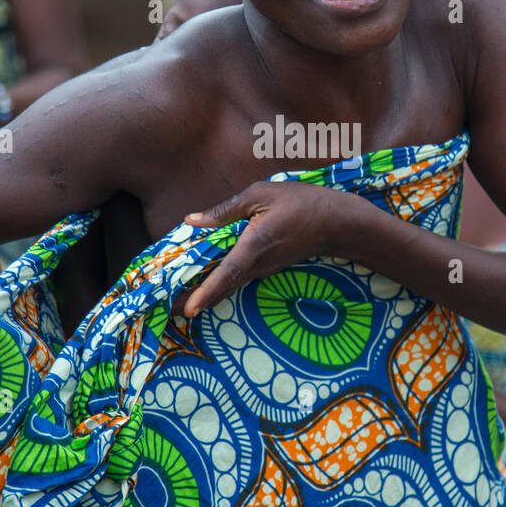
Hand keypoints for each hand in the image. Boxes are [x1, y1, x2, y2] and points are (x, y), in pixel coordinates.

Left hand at [178, 180, 353, 317]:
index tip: (190, 310)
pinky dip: (218, 286)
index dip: (207, 291)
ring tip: (178, 304)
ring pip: (229, 286)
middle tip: (169, 312)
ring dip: (205, 296)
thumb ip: (225, 210)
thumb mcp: (261, 194)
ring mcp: (263, 269)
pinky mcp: (267, 268)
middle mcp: (257, 263)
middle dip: (196, 301)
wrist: (336, 223)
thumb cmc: (300, 202)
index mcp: (254, 244)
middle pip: (222, 287)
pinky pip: (237, 279)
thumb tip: (192, 221)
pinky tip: (205, 286)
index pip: (227, 272)